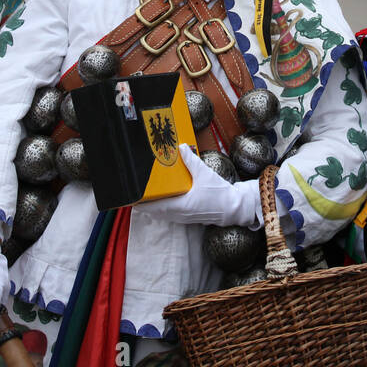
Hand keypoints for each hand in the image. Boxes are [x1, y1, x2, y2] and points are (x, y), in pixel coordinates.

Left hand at [135, 144, 260, 227]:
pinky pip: (170, 215)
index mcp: (181, 206)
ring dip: (154, 207)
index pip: (155, 207)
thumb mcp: (204, 173)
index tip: (132, 198)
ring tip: (146, 196)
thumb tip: (181, 147)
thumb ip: (191, 160)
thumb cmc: (220, 192)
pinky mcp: (188, 217)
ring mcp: (184, 218)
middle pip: (156, 212)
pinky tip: (163, 200)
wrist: (234, 207)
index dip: (142, 204)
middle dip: (145, 204)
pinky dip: (163, 209)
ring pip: (162, 214)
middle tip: (136, 193)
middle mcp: (180, 215)